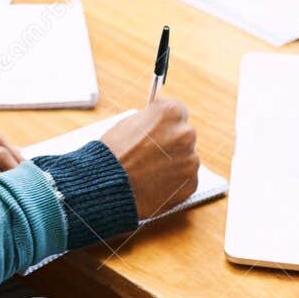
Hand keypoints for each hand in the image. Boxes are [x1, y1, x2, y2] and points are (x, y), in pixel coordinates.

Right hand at [97, 100, 199, 219]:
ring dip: (173, 164)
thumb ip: (151, 122)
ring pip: (185, 159)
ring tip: (149, 172)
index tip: (159, 130)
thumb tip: (158, 126)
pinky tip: (155, 183)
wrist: (108, 186)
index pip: (177, 112)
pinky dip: (174, 182)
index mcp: (171, 113)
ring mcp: (191, 160)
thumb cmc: (113, 154)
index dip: (165, 123)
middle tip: (151, 154)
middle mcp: (185, 133)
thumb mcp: (129, 123)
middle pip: (183, 136)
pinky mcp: (191, 183)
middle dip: (171, 144)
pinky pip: (185, 180)